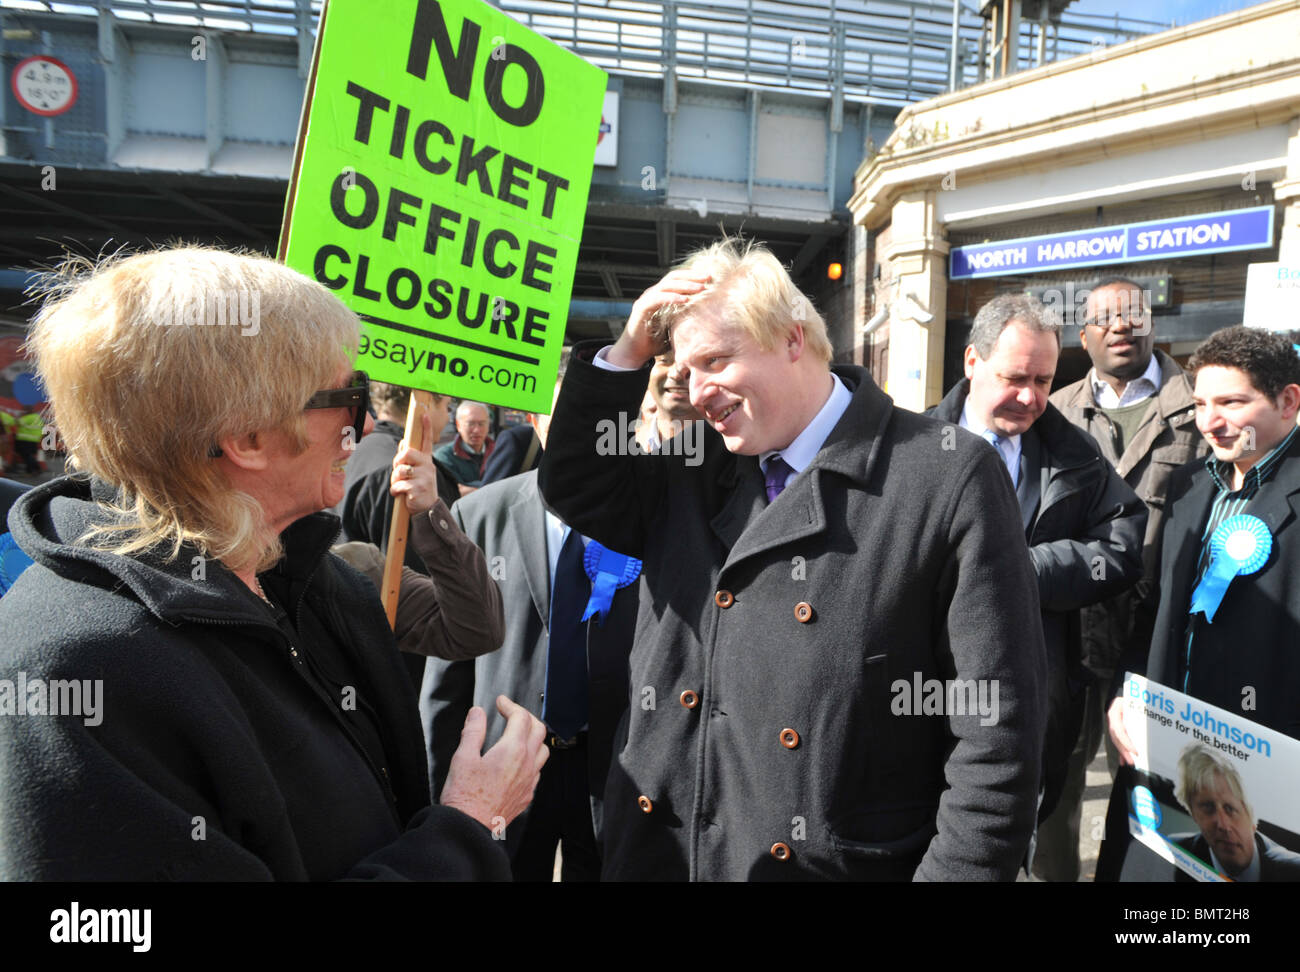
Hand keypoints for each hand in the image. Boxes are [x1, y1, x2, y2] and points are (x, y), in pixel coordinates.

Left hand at [390, 410, 436, 515]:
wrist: (426, 510)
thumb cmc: (418, 489)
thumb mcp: (415, 472)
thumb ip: (409, 459)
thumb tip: (402, 443)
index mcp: (426, 461)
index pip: (427, 441)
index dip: (426, 427)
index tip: (424, 414)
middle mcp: (428, 466)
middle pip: (407, 453)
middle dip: (398, 462)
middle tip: (399, 472)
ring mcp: (425, 477)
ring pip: (400, 470)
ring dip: (395, 479)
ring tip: (400, 486)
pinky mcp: (419, 488)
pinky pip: (399, 484)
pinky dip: (396, 490)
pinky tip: (401, 495)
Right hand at [440, 695, 547, 831]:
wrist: (470, 828)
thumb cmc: (465, 796)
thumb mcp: (462, 757)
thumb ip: (473, 731)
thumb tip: (477, 713)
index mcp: (513, 750)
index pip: (521, 717)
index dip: (510, 704)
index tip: (501, 702)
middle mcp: (527, 764)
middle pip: (539, 729)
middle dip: (525, 716)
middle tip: (510, 713)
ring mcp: (530, 781)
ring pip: (543, 750)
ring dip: (533, 736)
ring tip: (518, 734)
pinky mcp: (527, 795)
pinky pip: (538, 770)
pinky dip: (532, 757)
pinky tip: (518, 760)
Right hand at [607, 269, 710, 368]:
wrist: (634, 352)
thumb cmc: (655, 342)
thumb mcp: (674, 326)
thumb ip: (684, 317)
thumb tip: (707, 317)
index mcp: (660, 295)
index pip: (677, 279)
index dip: (693, 276)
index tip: (710, 278)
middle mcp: (652, 293)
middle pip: (673, 277)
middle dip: (692, 276)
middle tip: (709, 277)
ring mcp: (646, 299)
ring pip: (666, 285)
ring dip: (685, 285)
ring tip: (700, 288)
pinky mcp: (641, 308)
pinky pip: (657, 298)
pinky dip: (672, 297)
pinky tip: (685, 300)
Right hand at [1107, 696, 1137, 765]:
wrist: (1134, 692)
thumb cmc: (1138, 696)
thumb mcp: (1139, 700)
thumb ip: (1142, 711)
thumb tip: (1153, 723)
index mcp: (1116, 710)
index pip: (1118, 729)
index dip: (1125, 742)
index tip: (1135, 751)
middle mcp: (1113, 717)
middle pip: (1116, 737)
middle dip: (1124, 750)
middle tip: (1132, 761)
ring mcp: (1114, 722)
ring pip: (1117, 740)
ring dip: (1123, 752)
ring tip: (1131, 762)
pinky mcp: (1118, 727)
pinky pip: (1118, 740)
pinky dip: (1122, 751)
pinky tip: (1124, 760)